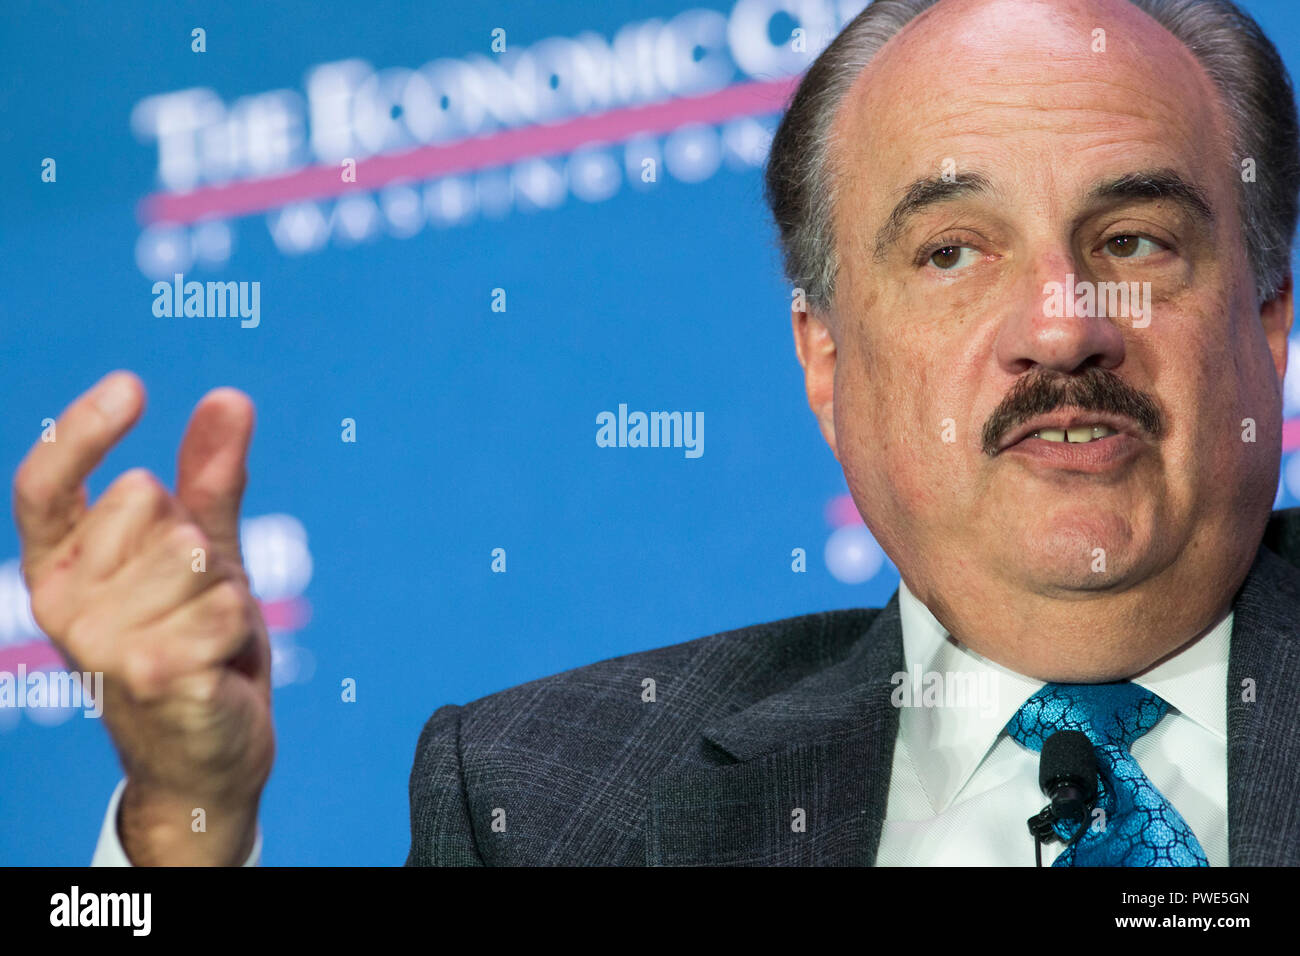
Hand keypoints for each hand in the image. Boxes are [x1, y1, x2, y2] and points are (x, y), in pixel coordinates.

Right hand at [12, 371, 274, 864]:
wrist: (209, 752)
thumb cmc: (197, 645)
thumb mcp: (206, 555)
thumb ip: (211, 482)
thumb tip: (229, 399)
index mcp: (64, 565)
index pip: (44, 484)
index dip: (80, 430)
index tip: (131, 386)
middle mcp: (63, 602)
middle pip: (150, 503)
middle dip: (197, 544)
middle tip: (194, 599)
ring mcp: (99, 642)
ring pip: (195, 553)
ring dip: (223, 589)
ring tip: (206, 633)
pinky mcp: (151, 674)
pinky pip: (226, 605)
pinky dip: (239, 627)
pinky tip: (219, 661)